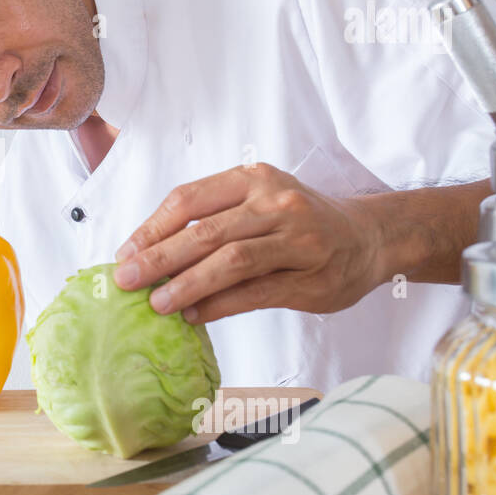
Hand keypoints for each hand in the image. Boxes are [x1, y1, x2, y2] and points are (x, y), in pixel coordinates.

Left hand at [112, 162, 383, 323]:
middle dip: (159, 258)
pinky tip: (194, 315)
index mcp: (252, 179)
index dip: (151, 228)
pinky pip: (256, 292)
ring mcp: (298, 239)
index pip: (188, 199)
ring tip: (157, 304)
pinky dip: (220, 305)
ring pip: (231, 261)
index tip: (124, 254)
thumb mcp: (258, 202)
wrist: (370, 237)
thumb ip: (212, 220)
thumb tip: (147, 254)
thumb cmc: (300, 221)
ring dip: (187, 285)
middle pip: (205, 231)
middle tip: (127, 280)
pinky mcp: (312, 277)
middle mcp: (276, 203)